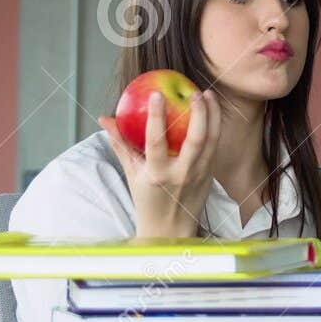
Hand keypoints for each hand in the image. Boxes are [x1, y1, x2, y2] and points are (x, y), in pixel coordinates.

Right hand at [98, 88, 221, 237]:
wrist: (171, 229)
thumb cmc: (147, 198)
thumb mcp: (131, 173)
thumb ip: (120, 143)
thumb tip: (105, 118)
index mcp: (157, 174)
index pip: (156, 141)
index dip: (156, 117)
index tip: (156, 94)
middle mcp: (182, 174)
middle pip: (195, 139)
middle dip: (198, 113)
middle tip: (194, 91)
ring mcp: (200, 175)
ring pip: (212, 141)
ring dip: (213, 116)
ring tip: (209, 94)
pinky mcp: (211, 175)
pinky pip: (215, 146)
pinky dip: (215, 127)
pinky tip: (213, 111)